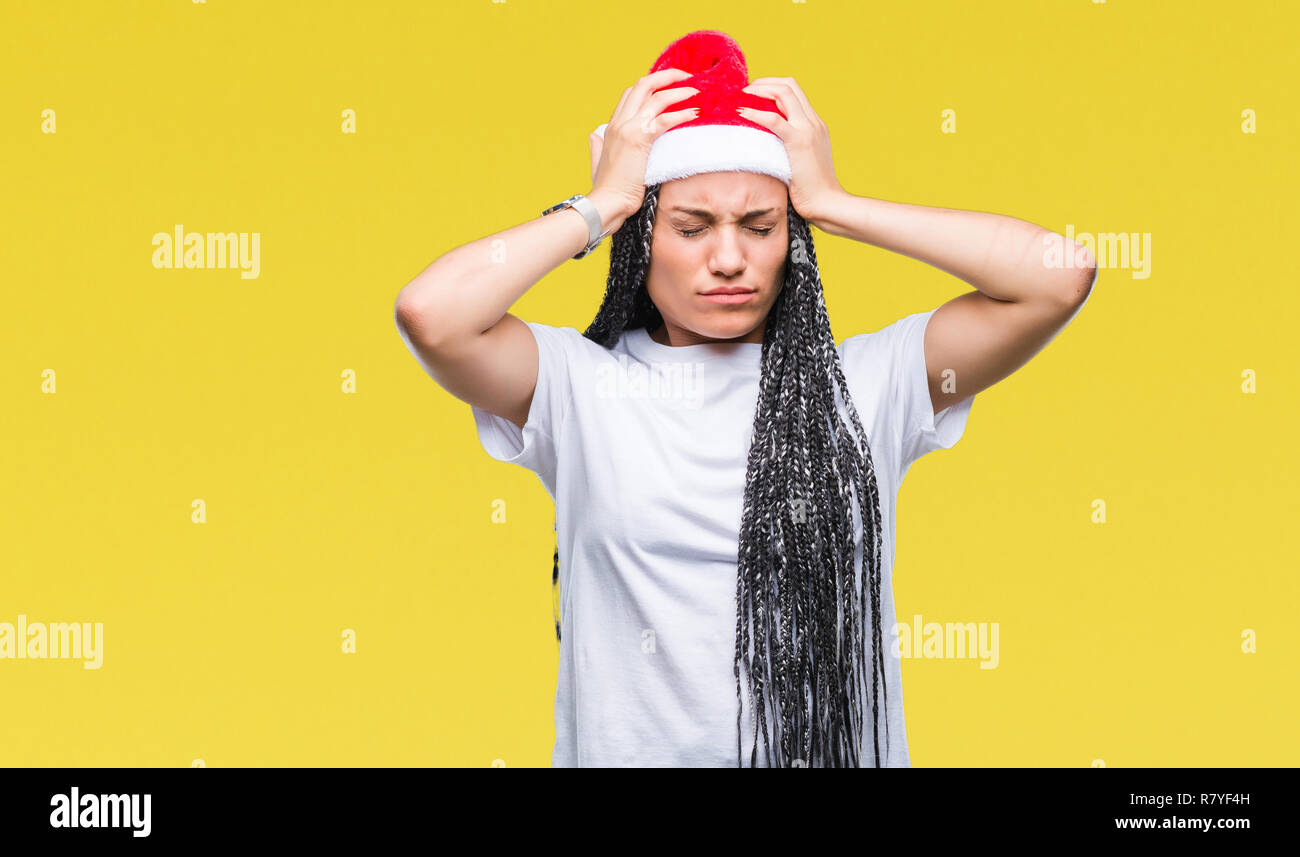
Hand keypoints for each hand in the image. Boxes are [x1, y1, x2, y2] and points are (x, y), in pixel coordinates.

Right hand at [588, 67, 698, 231]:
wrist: (606, 203)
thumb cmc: (606, 190)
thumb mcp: (598, 163)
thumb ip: (597, 147)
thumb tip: (594, 136)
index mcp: (612, 126)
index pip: (631, 94)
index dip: (652, 85)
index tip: (670, 86)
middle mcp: (620, 122)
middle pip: (643, 85)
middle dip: (667, 76)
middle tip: (687, 77)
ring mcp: (629, 128)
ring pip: (656, 96)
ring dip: (679, 90)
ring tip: (697, 91)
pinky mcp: (640, 140)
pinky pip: (665, 119)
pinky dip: (682, 112)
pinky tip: (695, 112)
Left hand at [738, 77, 846, 226]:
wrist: (826, 203)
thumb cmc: (811, 190)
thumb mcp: (802, 162)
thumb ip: (789, 148)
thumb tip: (766, 148)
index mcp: (815, 125)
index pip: (795, 93)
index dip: (772, 87)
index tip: (754, 95)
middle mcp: (813, 122)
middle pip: (789, 85)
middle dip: (764, 83)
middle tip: (744, 92)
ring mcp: (808, 129)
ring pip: (784, 92)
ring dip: (760, 90)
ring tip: (741, 97)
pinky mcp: (798, 141)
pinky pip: (774, 119)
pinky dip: (755, 112)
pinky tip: (741, 113)